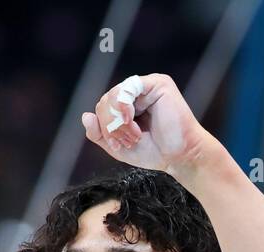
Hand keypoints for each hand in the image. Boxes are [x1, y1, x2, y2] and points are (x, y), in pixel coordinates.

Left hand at [81, 73, 208, 178]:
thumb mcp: (117, 146)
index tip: (119, 145)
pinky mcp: (158, 83)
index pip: (103, 108)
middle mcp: (137, 93)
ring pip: (114, 94)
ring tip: (134, 135)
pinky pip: (128, 88)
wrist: (178, 156)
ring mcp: (147, 86)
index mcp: (127, 105)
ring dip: (118, 120)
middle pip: (105, 100)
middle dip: (111, 125)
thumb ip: (99, 134)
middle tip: (128, 141)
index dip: (104, 127)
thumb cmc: (153, 152)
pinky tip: (132, 120)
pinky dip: (124, 106)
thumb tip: (85, 116)